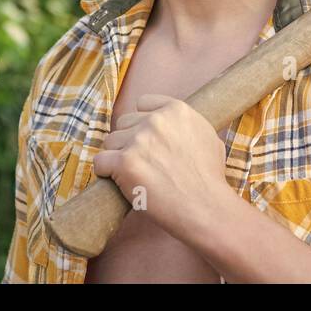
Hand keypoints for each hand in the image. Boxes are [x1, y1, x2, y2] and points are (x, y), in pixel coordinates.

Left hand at [92, 93, 231, 234]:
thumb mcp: (208, 138)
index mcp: (176, 110)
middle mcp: (155, 121)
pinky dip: (105, 172)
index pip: (142, 104)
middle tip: (142, 162)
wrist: (206, 207)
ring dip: (117, 157)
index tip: (148, 139)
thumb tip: (177, 126)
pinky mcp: (124, 163)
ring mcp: (139, 141)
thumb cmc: (210, 179)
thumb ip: (187, 126)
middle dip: (129, 140)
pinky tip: (118, 182)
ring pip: (110, 142)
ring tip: (133, 175)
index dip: (142, 123)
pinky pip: (100, 162)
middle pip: (124, 123)